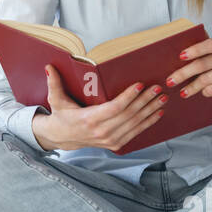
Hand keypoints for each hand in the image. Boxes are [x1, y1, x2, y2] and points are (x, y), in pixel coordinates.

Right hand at [30, 64, 167, 151]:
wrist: (62, 137)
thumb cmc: (61, 115)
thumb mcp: (55, 100)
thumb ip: (54, 83)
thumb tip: (49, 67)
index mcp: (89, 120)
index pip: (114, 108)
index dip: (129, 97)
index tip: (140, 85)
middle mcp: (101, 132)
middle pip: (129, 115)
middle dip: (145, 101)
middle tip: (157, 88)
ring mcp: (110, 140)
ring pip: (135, 124)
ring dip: (150, 110)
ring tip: (162, 98)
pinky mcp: (116, 144)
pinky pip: (136, 132)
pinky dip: (148, 122)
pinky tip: (158, 113)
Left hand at [164, 35, 211, 104]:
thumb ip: (200, 49)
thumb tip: (175, 49)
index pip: (210, 44)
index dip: (195, 50)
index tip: (180, 56)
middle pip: (203, 64)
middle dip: (184, 73)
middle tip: (171, 81)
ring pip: (206, 79)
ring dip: (191, 87)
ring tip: (182, 92)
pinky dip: (204, 91)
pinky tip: (201, 92)